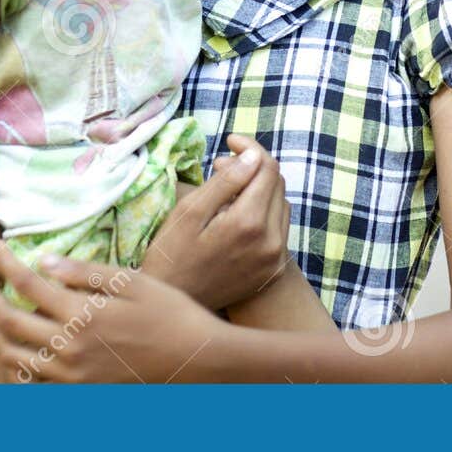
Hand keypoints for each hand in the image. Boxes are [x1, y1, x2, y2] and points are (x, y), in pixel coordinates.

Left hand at [0, 245, 229, 382]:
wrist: (194, 361)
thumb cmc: (169, 313)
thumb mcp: (132, 282)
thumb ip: (85, 272)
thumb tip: (44, 261)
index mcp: (82, 315)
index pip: (27, 284)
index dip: (6, 263)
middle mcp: (69, 349)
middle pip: (7, 322)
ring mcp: (71, 376)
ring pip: (12, 356)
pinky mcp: (77, 391)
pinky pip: (32, 381)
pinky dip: (15, 362)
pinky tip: (16, 343)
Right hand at [143, 134, 292, 309]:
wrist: (173, 311)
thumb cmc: (171, 256)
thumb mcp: (189, 213)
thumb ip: (224, 183)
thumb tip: (252, 156)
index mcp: (249, 223)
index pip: (266, 168)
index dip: (249, 148)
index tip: (228, 141)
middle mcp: (271, 242)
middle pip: (277, 184)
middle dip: (253, 166)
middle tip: (221, 166)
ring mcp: (275, 259)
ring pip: (280, 205)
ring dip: (259, 188)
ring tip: (227, 187)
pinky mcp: (272, 271)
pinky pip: (278, 229)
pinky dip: (262, 212)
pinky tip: (236, 212)